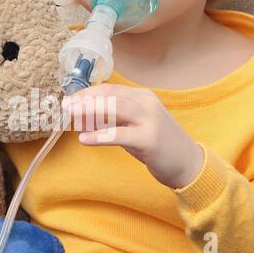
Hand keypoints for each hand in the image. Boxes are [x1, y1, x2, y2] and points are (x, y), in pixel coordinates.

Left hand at [61, 83, 204, 189]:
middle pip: (110, 95)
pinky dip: (100, 136)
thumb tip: (86, 114)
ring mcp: (149, 120)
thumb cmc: (159, 145)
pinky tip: (84, 139)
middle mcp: (146, 103)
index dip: (87, 93)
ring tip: (71, 116)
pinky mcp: (149, 140)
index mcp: (142, 96)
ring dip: (90, 110)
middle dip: (84, 99)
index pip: (109, 89)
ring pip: (115, 108)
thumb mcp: (138, 125)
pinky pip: (120, 135)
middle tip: (65, 106)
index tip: (69, 100)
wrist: (188, 163)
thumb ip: (116, 118)